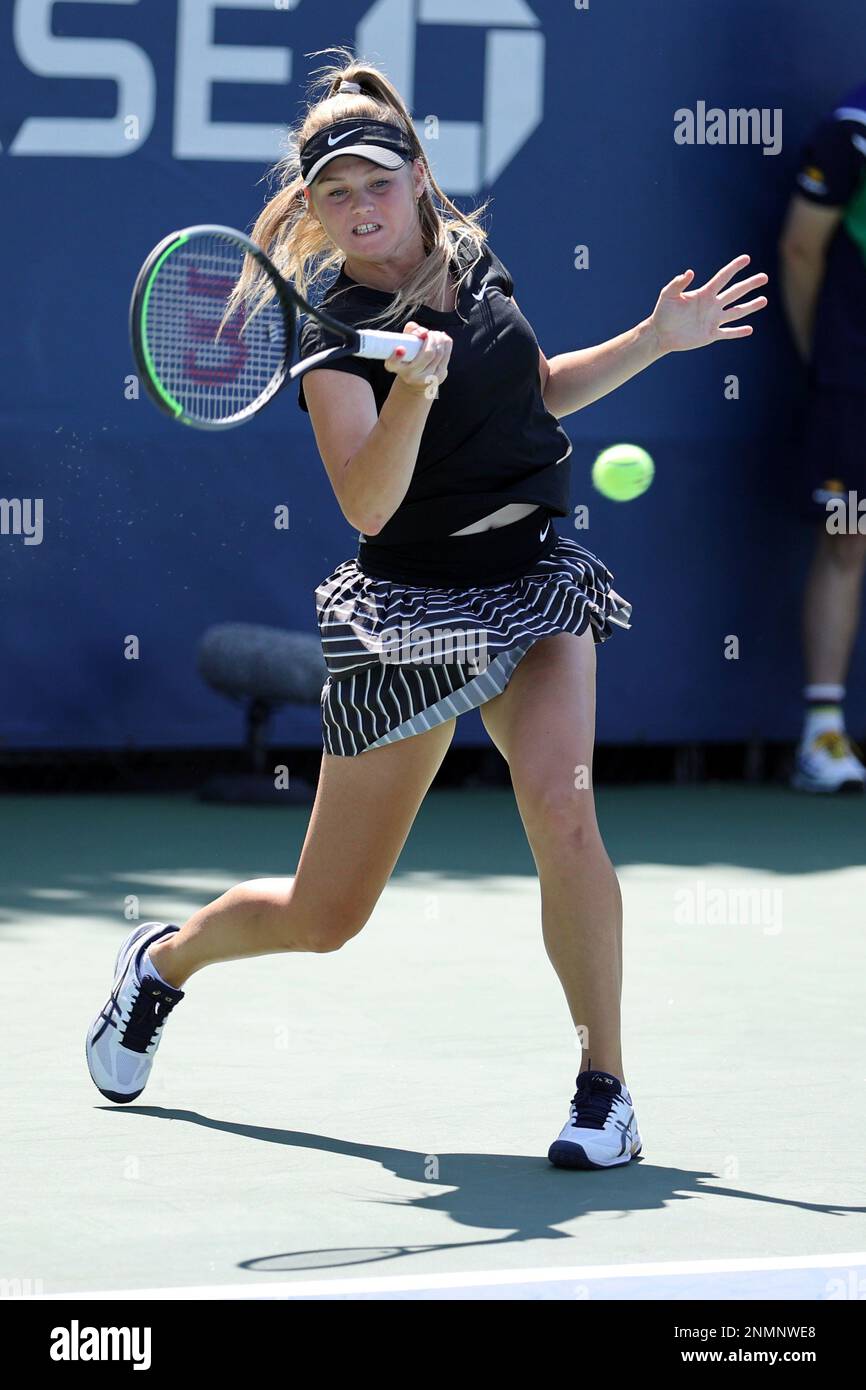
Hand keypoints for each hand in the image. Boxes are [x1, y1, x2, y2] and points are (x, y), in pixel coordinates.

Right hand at [384, 322, 451, 398]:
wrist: (416, 379)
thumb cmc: (409, 356)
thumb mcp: (404, 343)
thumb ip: (410, 331)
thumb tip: (424, 332)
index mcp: (398, 368)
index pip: (393, 364)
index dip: (396, 357)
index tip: (401, 349)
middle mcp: (411, 376)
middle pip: (427, 354)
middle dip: (432, 339)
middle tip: (428, 333)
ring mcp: (427, 378)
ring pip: (439, 353)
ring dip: (439, 339)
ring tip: (434, 334)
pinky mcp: (440, 376)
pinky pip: (446, 355)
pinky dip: (445, 342)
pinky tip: (442, 338)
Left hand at [649, 254, 767, 353]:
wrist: (660, 334)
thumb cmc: (663, 312)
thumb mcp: (668, 295)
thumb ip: (677, 283)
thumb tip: (689, 272)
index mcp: (704, 294)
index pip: (723, 278)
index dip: (734, 267)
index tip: (746, 258)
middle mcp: (712, 305)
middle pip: (735, 292)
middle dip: (749, 285)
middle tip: (764, 277)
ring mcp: (713, 320)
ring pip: (736, 312)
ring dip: (750, 306)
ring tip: (764, 300)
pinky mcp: (710, 335)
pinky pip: (727, 333)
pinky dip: (738, 332)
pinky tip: (750, 329)